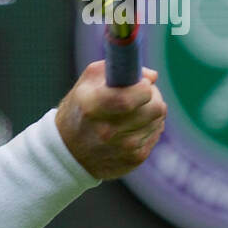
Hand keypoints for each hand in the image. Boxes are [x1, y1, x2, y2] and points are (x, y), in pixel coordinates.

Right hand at [54, 61, 166, 179]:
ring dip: (151, 111)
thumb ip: (118, 68)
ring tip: (134, 111)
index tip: (143, 83)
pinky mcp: (134, 159)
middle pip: (154, 108)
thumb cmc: (81, 109)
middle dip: (153, 96)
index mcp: (92, 107)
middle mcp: (107, 131)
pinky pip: (156, 134)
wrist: (69, 151)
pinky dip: (149, 127)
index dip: (144, 87)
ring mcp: (123, 148)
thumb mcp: (87, 83)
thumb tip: (152, 76)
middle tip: (143, 94)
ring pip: (158, 120)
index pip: (129, 98)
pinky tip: (133, 127)